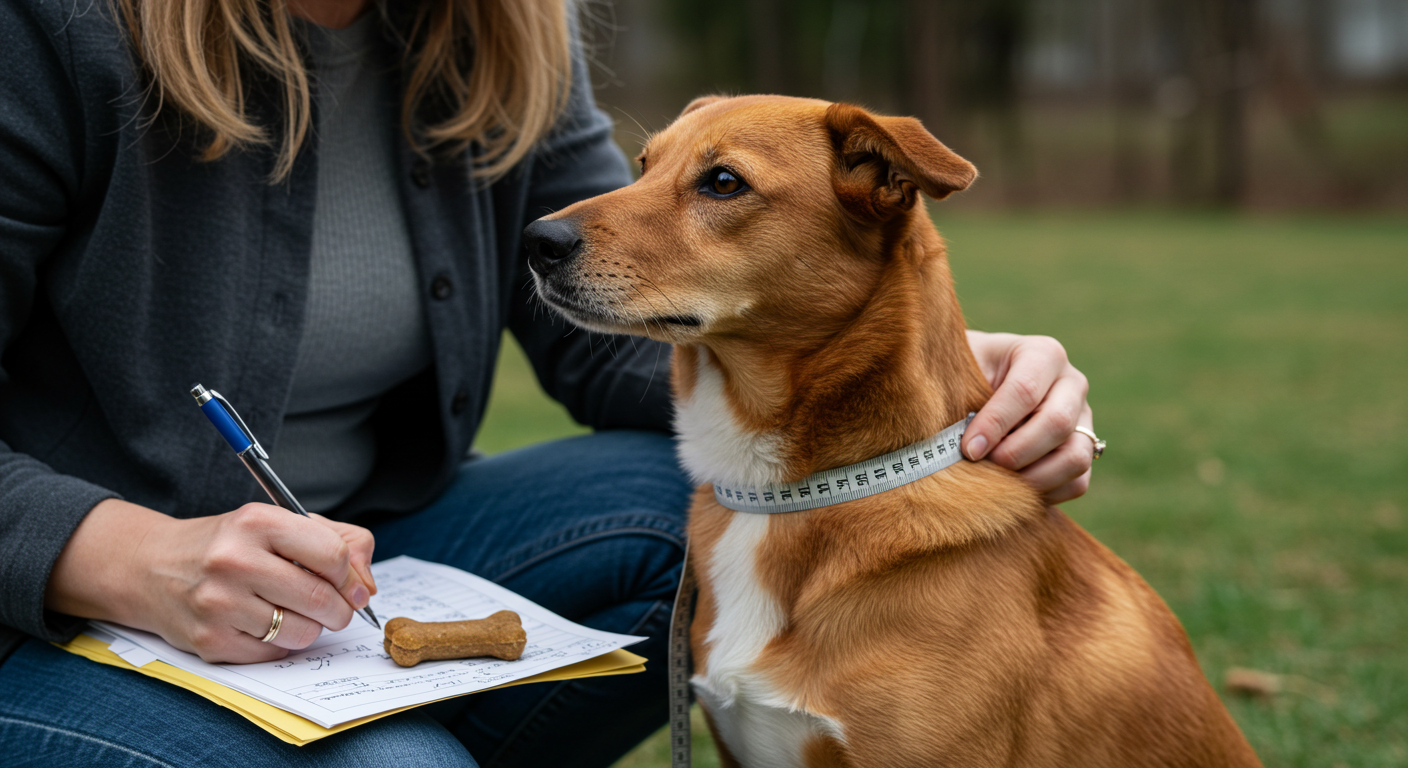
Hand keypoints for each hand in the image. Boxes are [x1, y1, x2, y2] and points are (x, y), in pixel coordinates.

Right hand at [47, 499, 376, 662]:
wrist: (149, 567)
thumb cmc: (227, 544)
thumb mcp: (277, 523)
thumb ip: (336, 540)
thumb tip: (367, 585)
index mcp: (257, 522)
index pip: (333, 555)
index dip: (351, 576)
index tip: (352, 585)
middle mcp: (234, 560)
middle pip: (322, 599)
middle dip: (340, 610)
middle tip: (335, 608)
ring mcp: (218, 604)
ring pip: (303, 633)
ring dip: (310, 628)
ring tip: (292, 612)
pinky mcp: (209, 641)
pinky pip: (274, 654)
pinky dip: (281, 644)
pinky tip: (264, 624)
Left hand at [962, 331, 1094, 504]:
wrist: (980, 387)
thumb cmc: (964, 376)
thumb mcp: (960, 369)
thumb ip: (954, 387)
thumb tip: (950, 433)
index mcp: (1043, 354)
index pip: (1025, 390)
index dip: (995, 424)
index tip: (968, 449)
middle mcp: (1072, 383)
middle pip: (1057, 424)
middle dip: (1016, 453)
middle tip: (983, 465)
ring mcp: (1083, 418)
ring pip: (1075, 456)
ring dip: (1034, 478)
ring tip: (998, 483)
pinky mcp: (1084, 449)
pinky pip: (1078, 481)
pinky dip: (1048, 493)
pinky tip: (1014, 491)